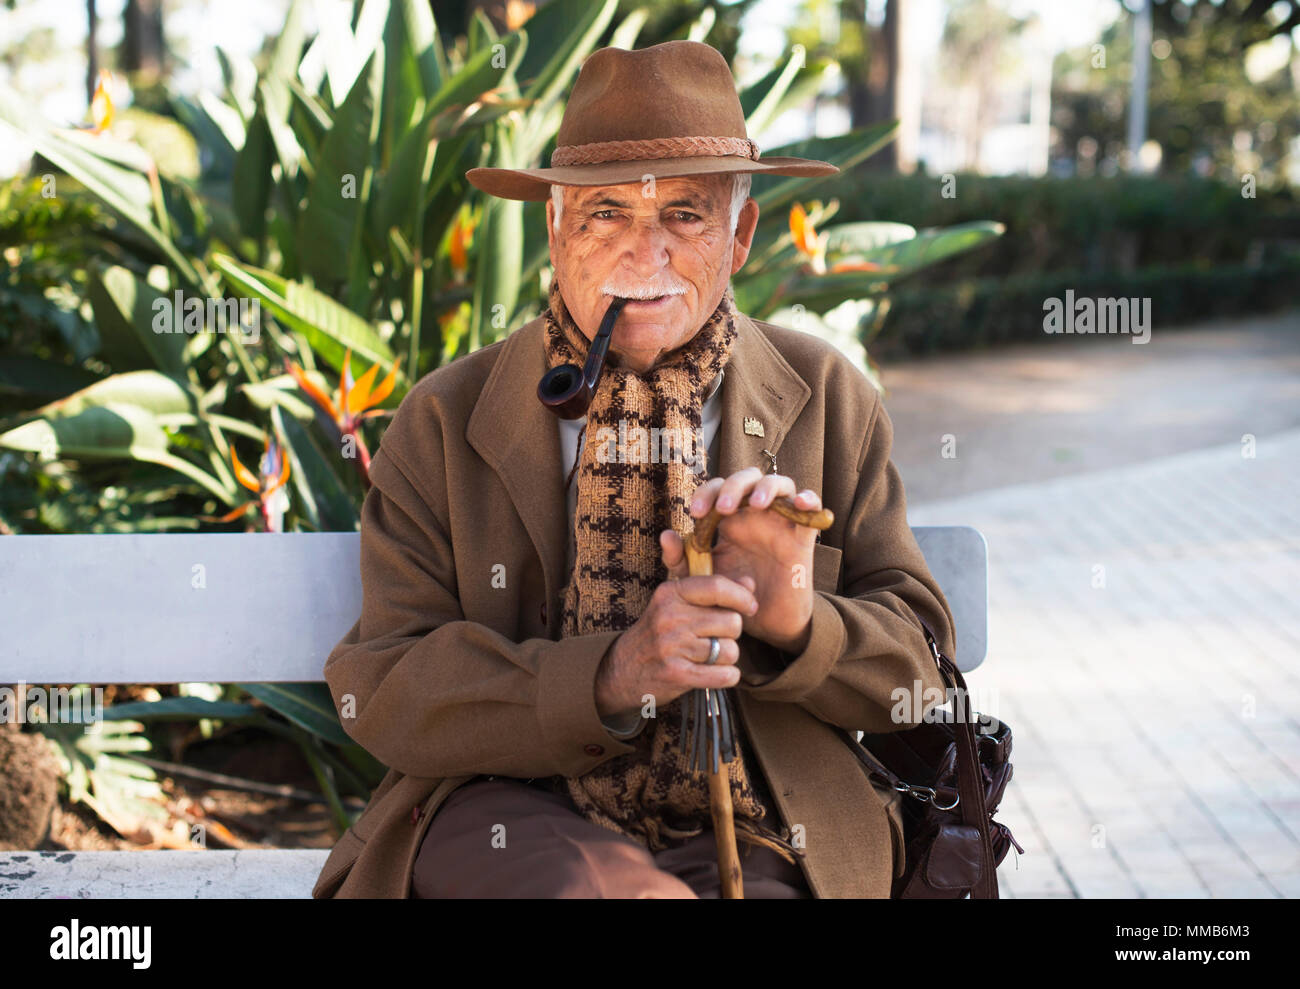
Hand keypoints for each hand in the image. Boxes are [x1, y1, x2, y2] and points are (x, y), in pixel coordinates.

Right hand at [593, 564, 758, 719]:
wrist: (621, 670)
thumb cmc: (658, 634)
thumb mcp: (677, 604)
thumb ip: (714, 590)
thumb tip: (749, 583)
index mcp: (671, 593)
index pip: (717, 587)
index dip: (742, 597)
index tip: (750, 607)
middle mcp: (670, 616)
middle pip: (731, 622)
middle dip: (731, 633)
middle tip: (714, 638)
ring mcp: (672, 646)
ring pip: (730, 650)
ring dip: (726, 657)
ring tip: (708, 657)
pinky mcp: (677, 674)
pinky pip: (723, 675)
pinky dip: (727, 677)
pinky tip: (715, 674)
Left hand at [661, 467, 818, 654]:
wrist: (765, 623)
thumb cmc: (733, 598)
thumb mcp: (702, 580)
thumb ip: (681, 560)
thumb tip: (666, 535)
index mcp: (729, 520)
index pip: (718, 489)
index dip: (706, 493)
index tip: (696, 513)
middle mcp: (755, 515)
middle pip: (747, 478)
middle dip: (734, 486)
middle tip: (725, 508)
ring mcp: (780, 523)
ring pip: (779, 484)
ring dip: (767, 488)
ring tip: (757, 504)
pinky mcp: (803, 537)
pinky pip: (812, 509)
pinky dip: (808, 498)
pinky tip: (799, 502)